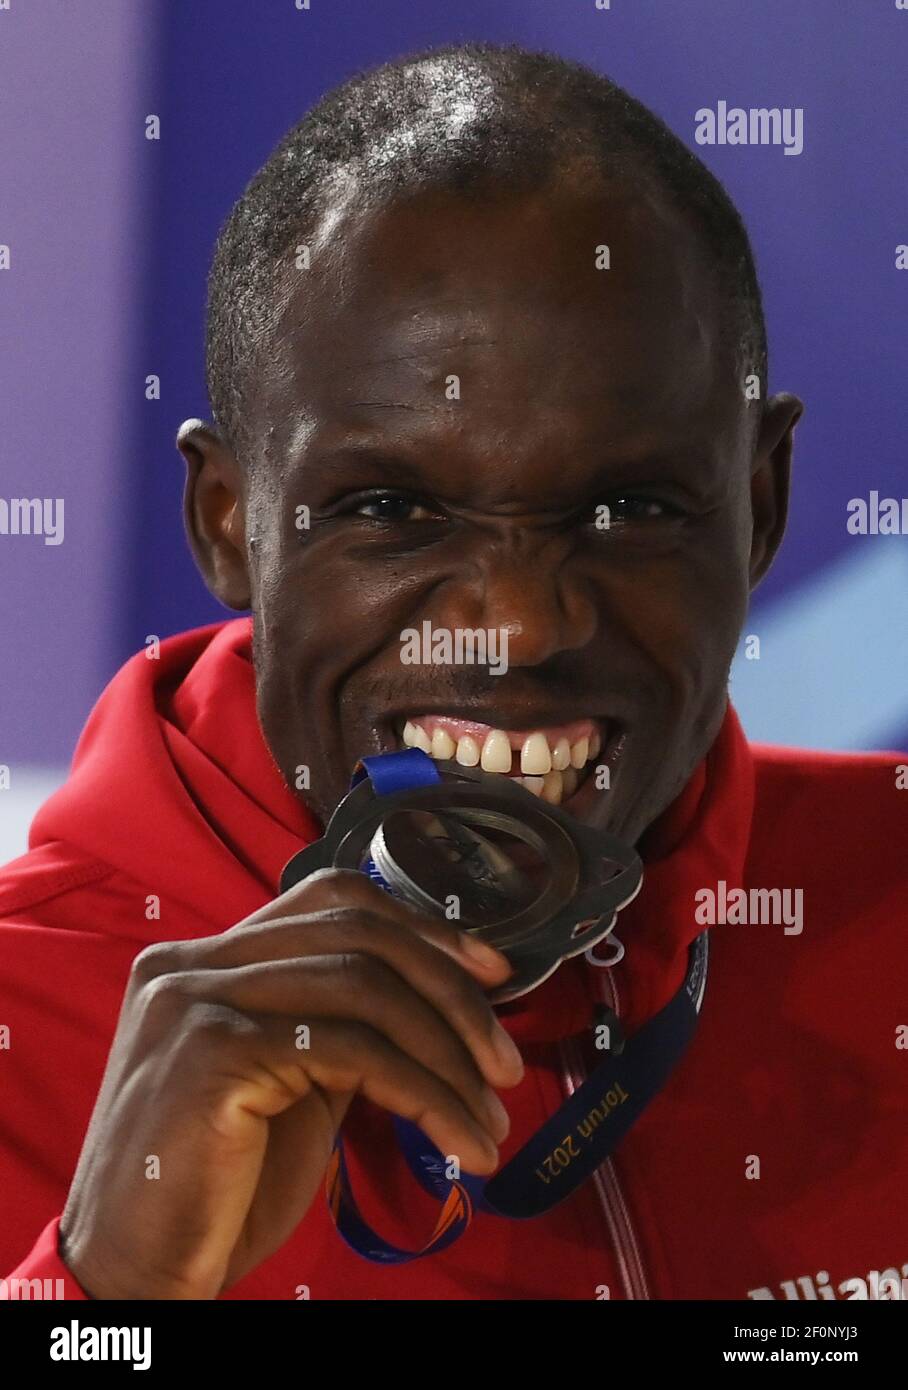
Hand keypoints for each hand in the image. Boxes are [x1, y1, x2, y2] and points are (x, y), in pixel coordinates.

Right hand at [59, 868, 521, 1298]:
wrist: (132, 1272)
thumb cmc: (216, 1188)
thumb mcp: (289, 1085)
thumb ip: (336, 1028)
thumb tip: (441, 1002)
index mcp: (205, 958)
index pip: (333, 900)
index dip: (422, 927)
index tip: (492, 973)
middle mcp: (192, 962)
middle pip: (358, 934)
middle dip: (451, 992)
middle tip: (505, 1063)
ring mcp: (196, 999)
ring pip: (365, 989)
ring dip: (449, 1055)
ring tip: (491, 1119)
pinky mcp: (213, 1050)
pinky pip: (353, 1052)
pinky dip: (426, 1094)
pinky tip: (458, 1140)